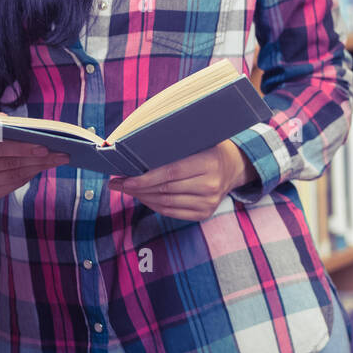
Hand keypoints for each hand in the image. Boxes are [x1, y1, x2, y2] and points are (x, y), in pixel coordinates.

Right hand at [0, 108, 69, 202]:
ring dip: (38, 168)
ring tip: (57, 160)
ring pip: (13, 177)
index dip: (21, 148)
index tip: (45, 146)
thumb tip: (15, 124)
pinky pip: (11, 187)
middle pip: (9, 164)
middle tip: (62, 153)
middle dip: (39, 159)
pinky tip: (40, 167)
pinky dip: (28, 176)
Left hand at [107, 139, 257, 220]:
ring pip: (165, 203)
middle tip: (117, 183)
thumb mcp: (199, 139)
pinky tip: (143, 196)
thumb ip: (175, 144)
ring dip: (142, 197)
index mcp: (210, 162)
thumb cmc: (210, 148)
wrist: (234, 167)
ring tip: (126, 189)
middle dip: (137, 187)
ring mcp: (209, 202)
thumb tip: (137, 148)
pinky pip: (172, 212)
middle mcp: (211, 185)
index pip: (171, 173)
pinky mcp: (204, 213)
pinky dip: (153, 205)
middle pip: (165, 189)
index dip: (145, 178)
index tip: (124, 178)